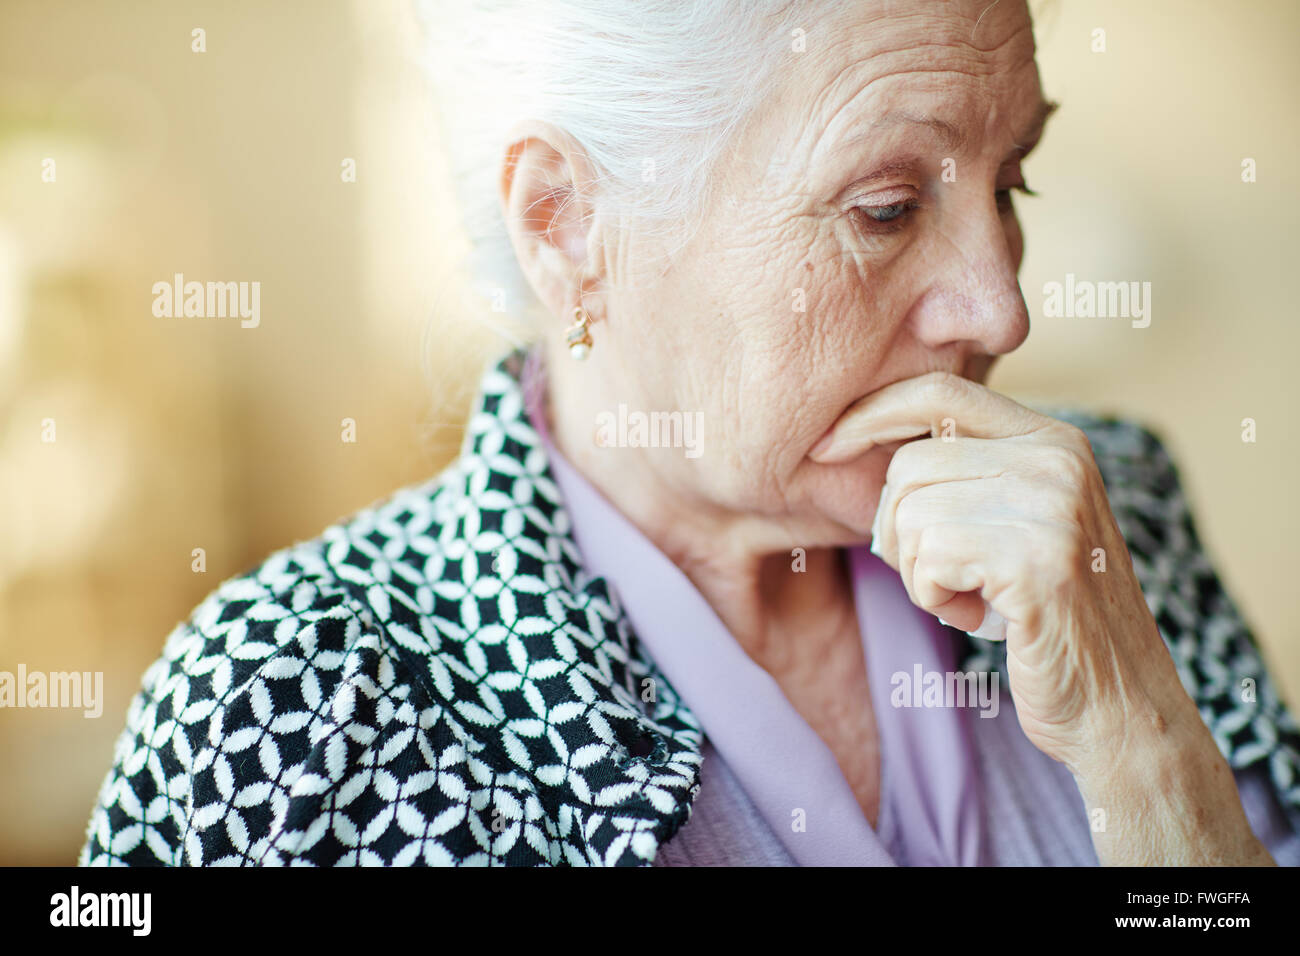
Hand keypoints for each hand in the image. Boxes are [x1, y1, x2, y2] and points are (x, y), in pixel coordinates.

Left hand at [810, 371, 1192, 773]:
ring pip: (910, 514)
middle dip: (896, 530)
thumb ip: (965, 470)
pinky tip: (978, 617)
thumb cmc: (1042, 615)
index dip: (870, 413)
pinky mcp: (1038, 559)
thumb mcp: (1011, 521)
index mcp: (1052, 438)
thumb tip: (857, 433)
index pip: (938, 391)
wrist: (1116, 700)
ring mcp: (1053, 505)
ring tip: (970, 597)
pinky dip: (933, 600)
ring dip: (917, 572)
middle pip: (908, 466)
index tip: (824, 447)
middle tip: (938, 575)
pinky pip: (927, 560)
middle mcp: (1058, 458)